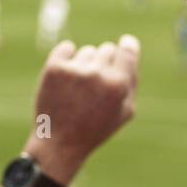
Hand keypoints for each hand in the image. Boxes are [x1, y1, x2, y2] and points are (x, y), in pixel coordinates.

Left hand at [24, 35, 139, 183]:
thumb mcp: (124, 111)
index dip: (128, 45)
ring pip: (87, 51)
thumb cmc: (96, 128)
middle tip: (96, 86)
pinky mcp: (54, 68)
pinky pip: (66, 48)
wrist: (59, 143)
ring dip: (85, 64)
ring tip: (79, 90)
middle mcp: (97, 74)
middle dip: (105, 63)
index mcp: (118, 85)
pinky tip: (66, 77)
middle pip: (107, 49)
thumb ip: (132, 79)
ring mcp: (74, 70)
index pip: (127, 50)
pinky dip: (67, 57)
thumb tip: (130, 46)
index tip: (125, 44)